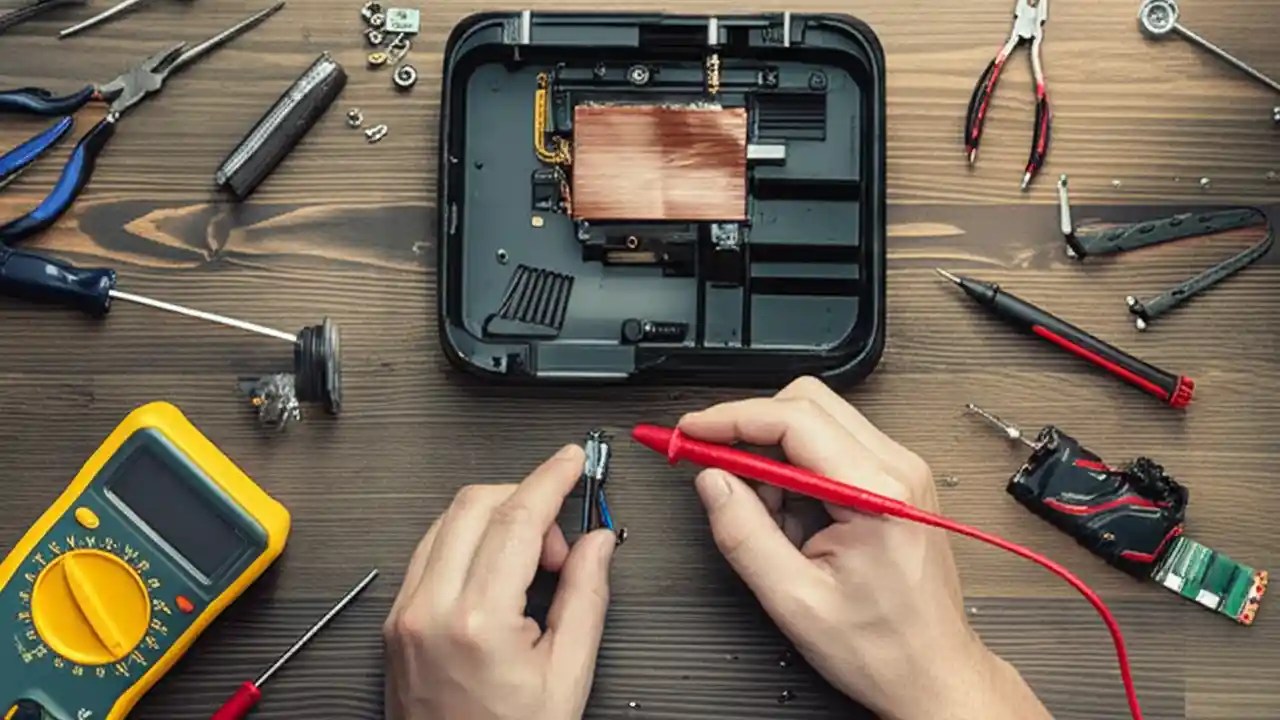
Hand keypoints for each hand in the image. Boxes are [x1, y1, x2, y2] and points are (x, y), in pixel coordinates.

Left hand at [383, 445, 617, 719]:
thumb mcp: (568, 676)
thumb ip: (587, 598)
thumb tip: (598, 542)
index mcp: (477, 621)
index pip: (517, 517)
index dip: (550, 478)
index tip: (572, 460)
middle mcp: (430, 609)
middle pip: (474, 504)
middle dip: (526, 498)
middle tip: (563, 535)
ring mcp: (405, 614)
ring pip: (446, 521)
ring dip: (496, 519)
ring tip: (534, 564)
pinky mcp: (396, 622)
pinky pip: (430, 551)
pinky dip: (468, 542)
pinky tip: (499, 572)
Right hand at [679, 377, 1049, 719]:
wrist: (933, 673)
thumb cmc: (883, 647)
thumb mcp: (794, 599)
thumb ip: (744, 534)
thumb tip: (711, 481)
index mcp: (878, 492)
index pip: (794, 419)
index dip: (731, 418)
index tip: (691, 430)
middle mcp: (898, 469)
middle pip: (807, 404)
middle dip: (750, 430)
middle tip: (716, 467)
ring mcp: (901, 472)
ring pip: (818, 422)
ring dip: (775, 456)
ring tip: (768, 518)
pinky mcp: (895, 481)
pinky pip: (833, 448)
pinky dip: (796, 471)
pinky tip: (793, 520)